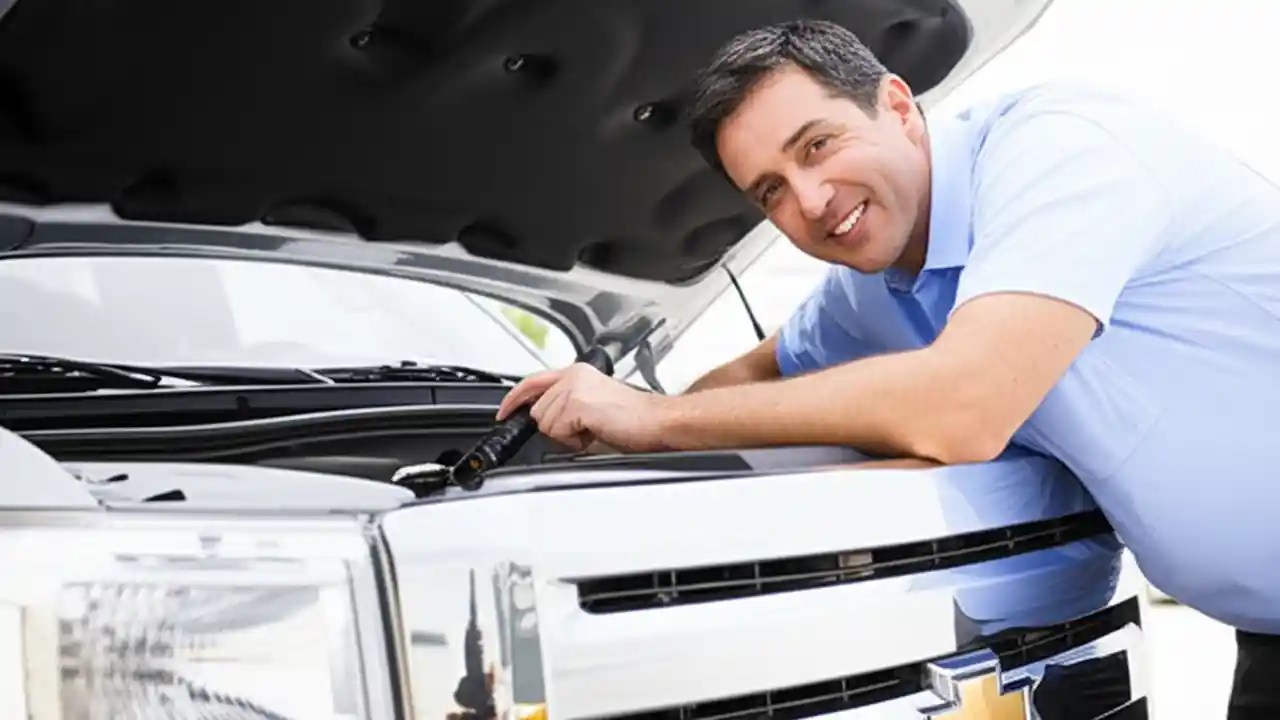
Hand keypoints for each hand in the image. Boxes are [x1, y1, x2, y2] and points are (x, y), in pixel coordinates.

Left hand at [496, 363, 670, 452]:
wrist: (657, 422)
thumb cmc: (633, 418)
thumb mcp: (593, 407)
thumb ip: (566, 406)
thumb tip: (543, 420)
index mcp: (577, 372)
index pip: (532, 381)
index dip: (514, 399)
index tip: (503, 412)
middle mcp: (573, 375)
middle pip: (537, 410)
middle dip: (555, 428)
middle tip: (584, 430)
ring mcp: (574, 387)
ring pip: (544, 423)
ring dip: (566, 435)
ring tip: (593, 430)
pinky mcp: (577, 403)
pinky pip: (556, 431)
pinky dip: (573, 440)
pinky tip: (594, 432)